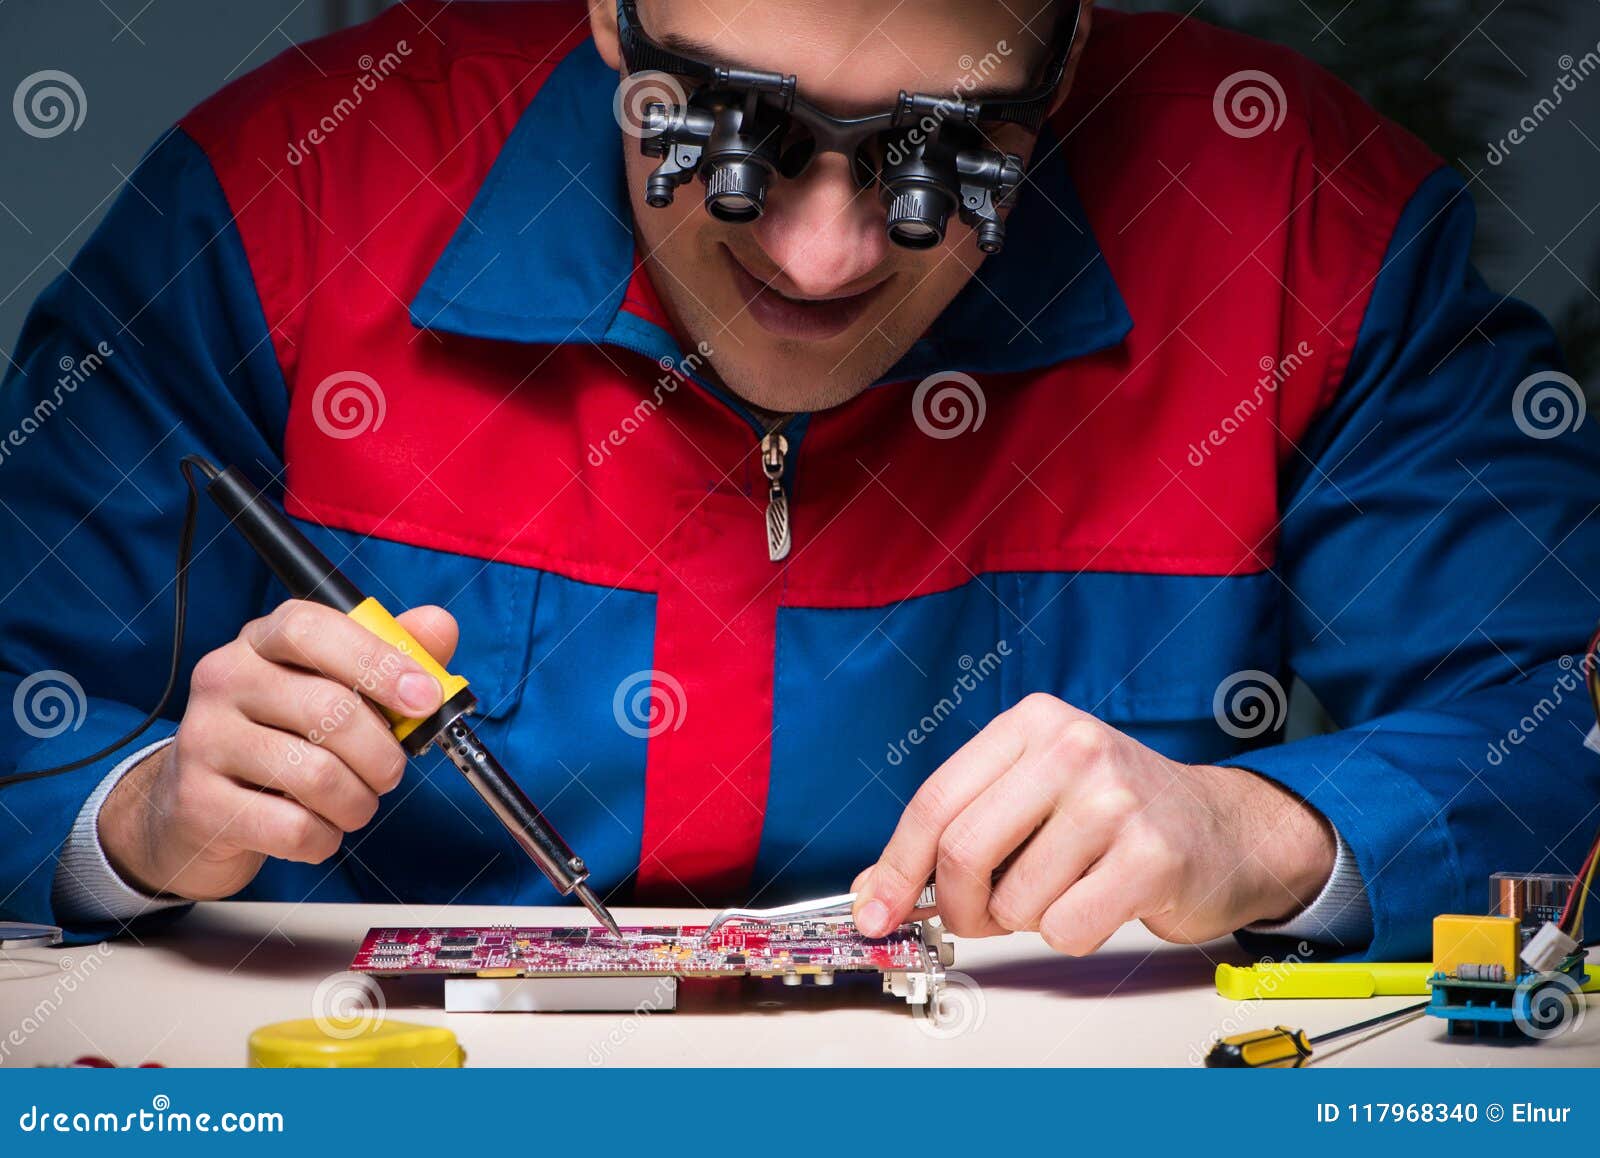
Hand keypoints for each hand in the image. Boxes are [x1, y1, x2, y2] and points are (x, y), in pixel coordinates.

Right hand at [99, 600, 459, 900]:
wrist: (198, 806)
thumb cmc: (284, 736)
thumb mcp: (334, 685)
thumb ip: (391, 655)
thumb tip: (440, 626)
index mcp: (263, 640)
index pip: (313, 630)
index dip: (377, 662)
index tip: (424, 698)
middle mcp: (225, 679)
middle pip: (328, 709)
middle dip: (382, 753)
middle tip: (389, 772)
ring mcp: (204, 740)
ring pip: (316, 775)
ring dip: (358, 802)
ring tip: (355, 803)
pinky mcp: (199, 803)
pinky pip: (293, 828)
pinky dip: (325, 838)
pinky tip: (318, 828)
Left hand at [850, 694, 1334, 954]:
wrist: (1224, 829)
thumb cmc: (1116, 815)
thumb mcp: (1030, 797)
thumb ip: (956, 834)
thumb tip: (876, 892)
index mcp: (1031, 723)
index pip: (935, 801)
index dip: (896, 867)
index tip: (875, 913)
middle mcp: (1072, 747)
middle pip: (963, 853)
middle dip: (961, 907)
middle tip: (983, 915)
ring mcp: (1115, 799)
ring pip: (1014, 902)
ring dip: (1025, 921)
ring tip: (1064, 889)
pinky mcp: (1152, 856)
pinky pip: (1066, 928)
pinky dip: (1072, 933)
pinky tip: (1102, 901)